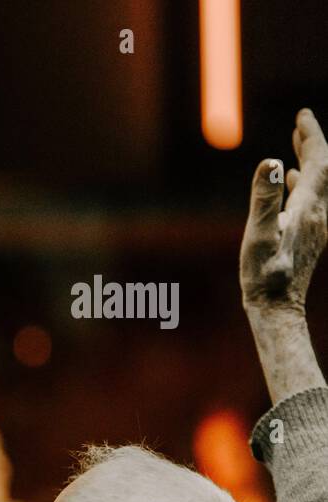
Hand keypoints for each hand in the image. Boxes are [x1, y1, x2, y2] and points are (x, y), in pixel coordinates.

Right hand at [241, 109, 327, 313]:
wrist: (279, 308)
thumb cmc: (265, 276)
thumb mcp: (259, 236)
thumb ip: (264, 198)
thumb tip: (271, 162)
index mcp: (308, 207)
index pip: (319, 160)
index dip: (312, 135)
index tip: (302, 114)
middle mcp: (319, 213)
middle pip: (324, 168)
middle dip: (313, 143)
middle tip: (301, 122)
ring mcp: (317, 225)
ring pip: (320, 182)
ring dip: (310, 160)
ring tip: (297, 144)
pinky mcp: (310, 236)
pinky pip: (312, 198)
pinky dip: (304, 181)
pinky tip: (293, 182)